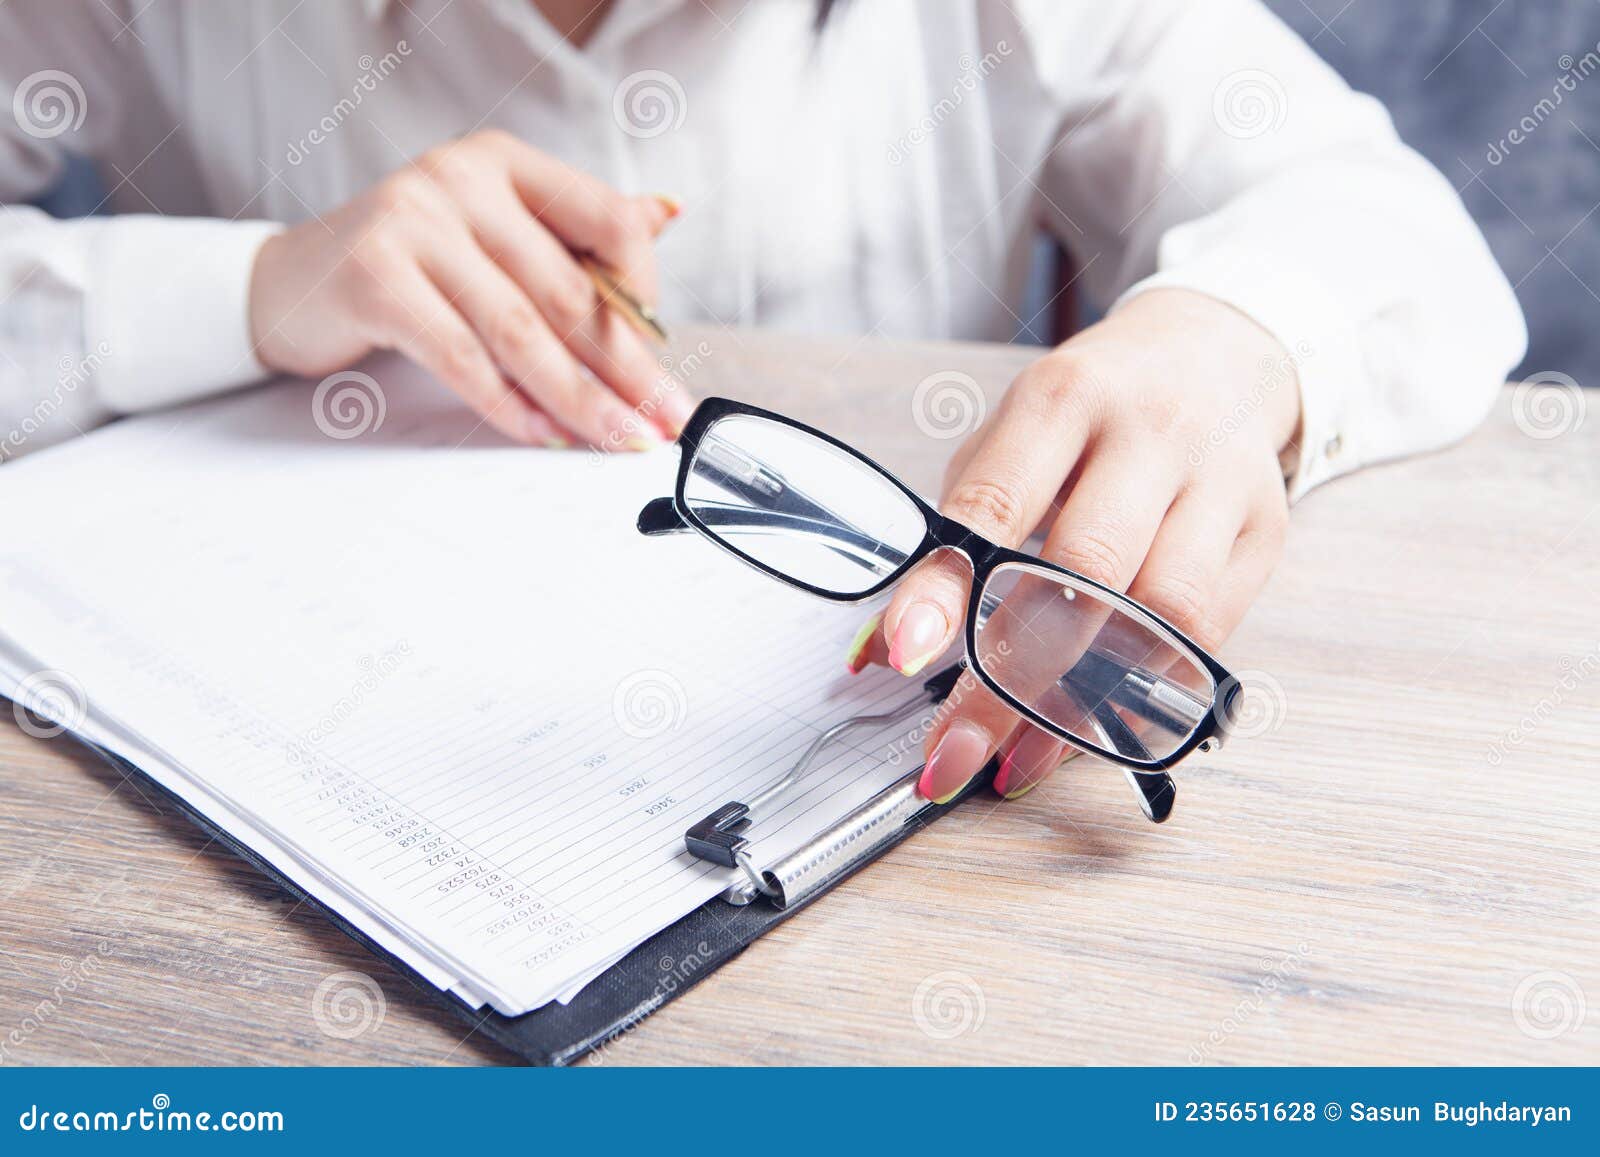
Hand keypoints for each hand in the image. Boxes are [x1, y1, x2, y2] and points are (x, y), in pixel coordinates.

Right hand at [249, 129, 686, 448]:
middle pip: (570, 290)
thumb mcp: (494, 234)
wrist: (289, 283)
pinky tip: (543, 434)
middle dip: (626, 368)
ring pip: (522, 330)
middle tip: (664, 420)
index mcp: (504, 164)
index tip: (663, 359)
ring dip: (579, 398)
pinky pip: (463, 356)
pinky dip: (509, 405)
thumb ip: (575, 231)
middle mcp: (461, 179)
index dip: (644, 296)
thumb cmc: (409, 265)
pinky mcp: (375, 277)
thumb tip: (667, 212)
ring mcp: (413, 222)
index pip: (607, 222)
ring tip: (618, 439)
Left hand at [847, 289, 1298, 802]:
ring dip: (1083, 705)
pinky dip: (1144, 699)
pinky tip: (1090, 733)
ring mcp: (1216, 483)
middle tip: (954, 752)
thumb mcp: (1009, 441)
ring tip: (1018, 762)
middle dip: (1009, 679)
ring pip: (1158, 613)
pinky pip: (1206, 637)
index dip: (948, 585)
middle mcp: (1147, 435)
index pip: (996, 501)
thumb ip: (952, 534)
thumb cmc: (1092, 412)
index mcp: (1063, 397)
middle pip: (1082, 572)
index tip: (907, 654)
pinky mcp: (1263, 533)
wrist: (1216, 355)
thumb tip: (883, 648)